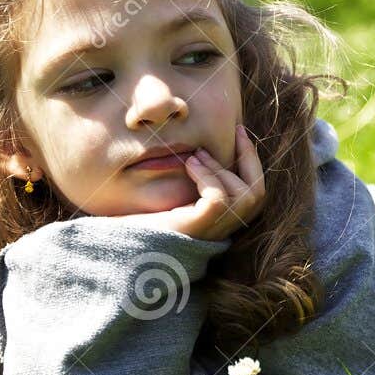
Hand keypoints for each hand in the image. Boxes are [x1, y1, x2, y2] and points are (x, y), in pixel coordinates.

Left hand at [117, 124, 266, 242]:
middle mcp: (220, 231)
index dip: (251, 162)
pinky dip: (208, 177)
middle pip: (257, 195)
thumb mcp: (174, 191)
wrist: (117, 243)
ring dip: (222, 167)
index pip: (253, 194)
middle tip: (235, 131)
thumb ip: (194, 175)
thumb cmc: (139, 218)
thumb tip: (203, 144)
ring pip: (244, 197)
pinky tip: (190, 165)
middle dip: (249, 158)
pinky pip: (218, 200)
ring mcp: (210, 233)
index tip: (240, 133)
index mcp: (219, 223)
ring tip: (196, 154)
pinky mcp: (196, 229)